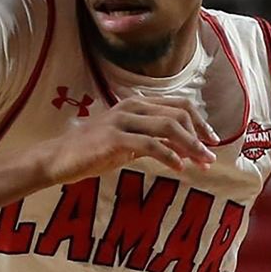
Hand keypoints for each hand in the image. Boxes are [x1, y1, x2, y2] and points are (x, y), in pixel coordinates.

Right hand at [35, 95, 217, 184]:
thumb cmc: (92, 151)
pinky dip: (169, 156)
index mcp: (137, 104)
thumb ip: (152, 141)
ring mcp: (123, 121)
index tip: (211, 140)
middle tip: (210, 157)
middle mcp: (132, 107)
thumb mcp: (127, 143)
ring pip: (168, 128)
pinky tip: (179, 168)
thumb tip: (181, 149)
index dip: (199, 121)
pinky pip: (150, 145)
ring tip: (202, 163)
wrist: (59, 158)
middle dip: (199, 136)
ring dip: (190, 146)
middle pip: (178, 114)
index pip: (178, 104)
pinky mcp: (114, 139)